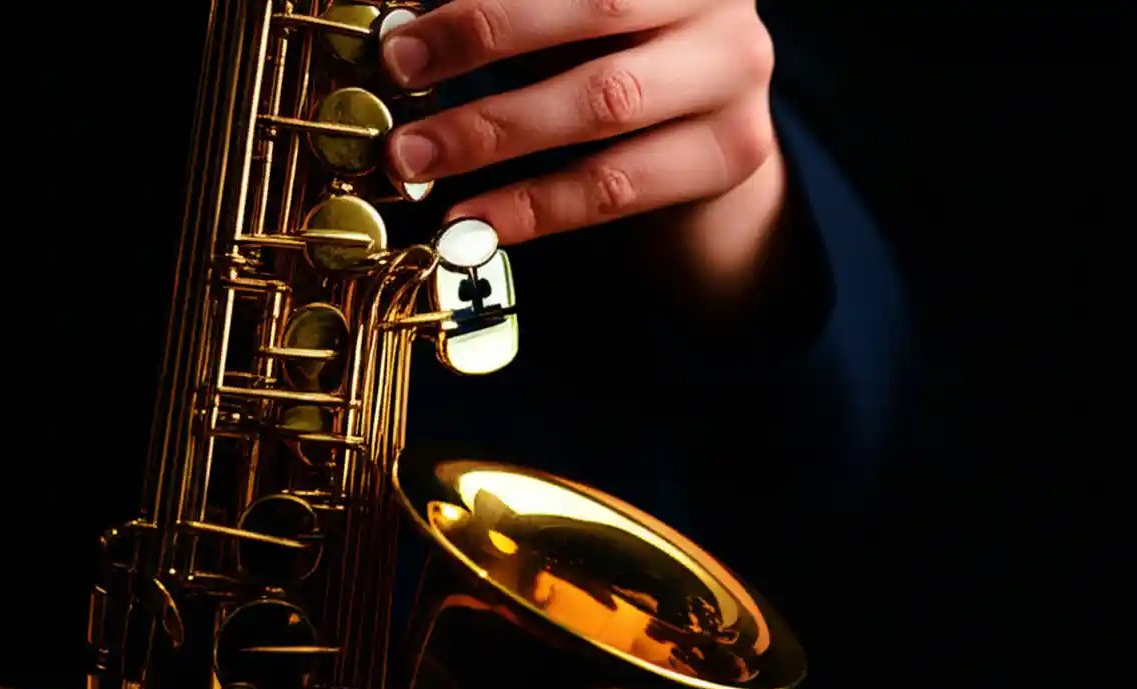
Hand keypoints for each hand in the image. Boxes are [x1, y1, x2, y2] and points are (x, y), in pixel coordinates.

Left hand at [381, 0, 785, 290]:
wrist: (707, 130)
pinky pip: (616, 185)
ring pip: (606, 102)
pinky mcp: (733, 151)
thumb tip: (404, 33)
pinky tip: (471, 220)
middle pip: (596, 8)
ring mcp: (737, 71)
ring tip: (416, 156)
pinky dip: (532, 207)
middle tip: (399, 70)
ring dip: (494, 131)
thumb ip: (512, 13)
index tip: (405, 28)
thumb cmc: (615, 53)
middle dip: (485, 35)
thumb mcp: (568, 16)